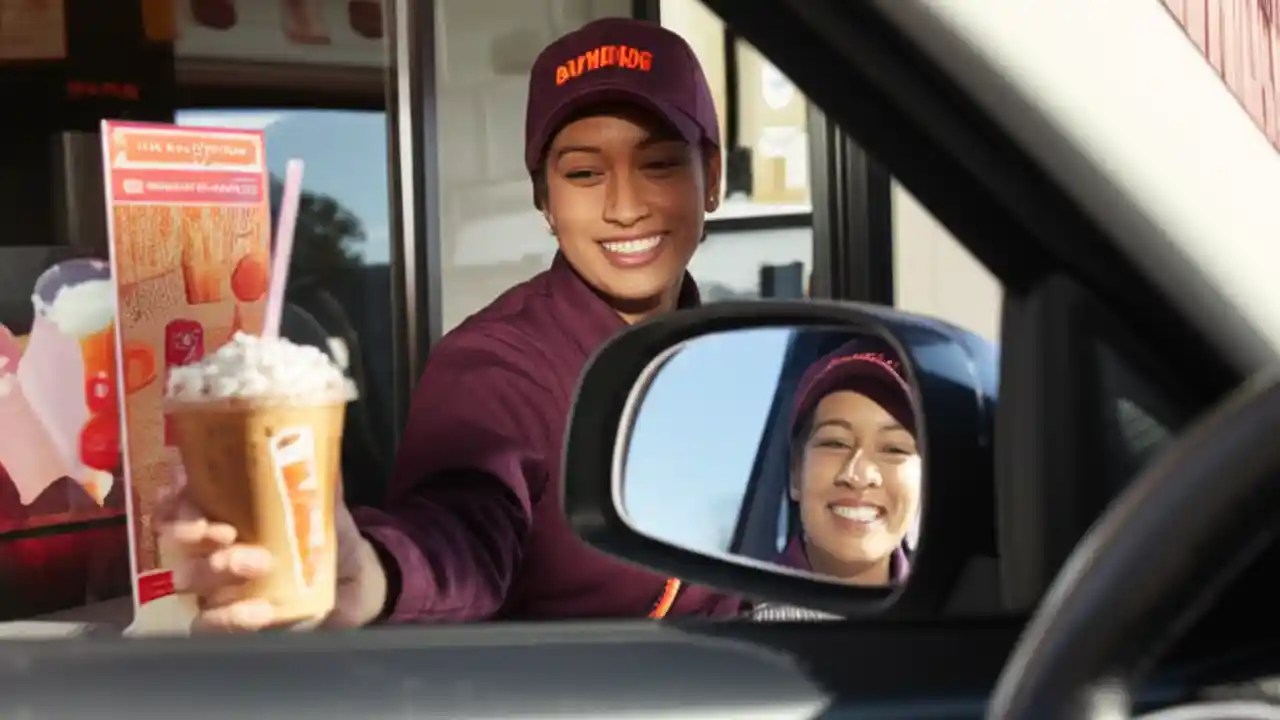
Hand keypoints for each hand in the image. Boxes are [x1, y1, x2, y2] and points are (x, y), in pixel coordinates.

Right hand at [159, 471, 387, 632]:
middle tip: (227, 532)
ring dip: (216, 569)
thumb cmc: (324, 536)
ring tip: (261, 564)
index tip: (190, 496)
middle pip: (174, 539)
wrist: (354, 583)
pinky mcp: (228, 624)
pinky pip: (208, 626)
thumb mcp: (322, 504)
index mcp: (223, 513)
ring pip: (186, 580)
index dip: (174, 499)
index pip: (178, 500)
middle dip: (192, 532)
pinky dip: (230, 618)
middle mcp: (209, 549)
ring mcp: (215, 588)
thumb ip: (315, 476)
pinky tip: (261, 611)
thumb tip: (316, 440)